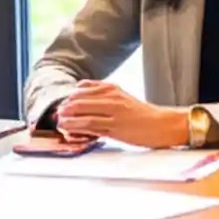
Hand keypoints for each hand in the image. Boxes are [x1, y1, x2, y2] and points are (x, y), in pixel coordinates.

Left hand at [56, 80, 188, 148]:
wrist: (162, 125)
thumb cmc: (141, 113)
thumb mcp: (121, 96)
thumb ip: (101, 91)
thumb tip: (79, 88)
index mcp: (112, 89)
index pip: (82, 89)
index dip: (69, 98)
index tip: (61, 105)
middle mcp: (112, 98)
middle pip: (79, 101)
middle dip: (65, 109)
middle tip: (57, 115)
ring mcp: (113, 114)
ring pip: (83, 115)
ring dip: (67, 120)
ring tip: (60, 123)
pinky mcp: (116, 129)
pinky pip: (91, 127)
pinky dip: (78, 129)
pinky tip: (70, 131)